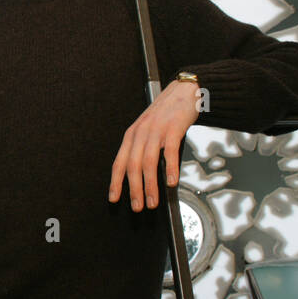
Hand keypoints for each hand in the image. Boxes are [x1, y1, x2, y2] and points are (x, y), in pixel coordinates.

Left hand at [108, 79, 200, 210]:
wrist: (183, 91)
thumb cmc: (166, 113)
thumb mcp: (148, 129)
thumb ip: (143, 149)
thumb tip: (141, 176)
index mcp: (132, 135)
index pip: (119, 162)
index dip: (115, 182)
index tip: (113, 199)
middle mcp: (140, 133)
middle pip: (133, 166)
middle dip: (134, 190)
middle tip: (138, 207)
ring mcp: (156, 130)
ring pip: (148, 162)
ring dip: (150, 186)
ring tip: (153, 202)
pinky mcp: (173, 127)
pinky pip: (170, 151)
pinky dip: (170, 169)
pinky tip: (172, 182)